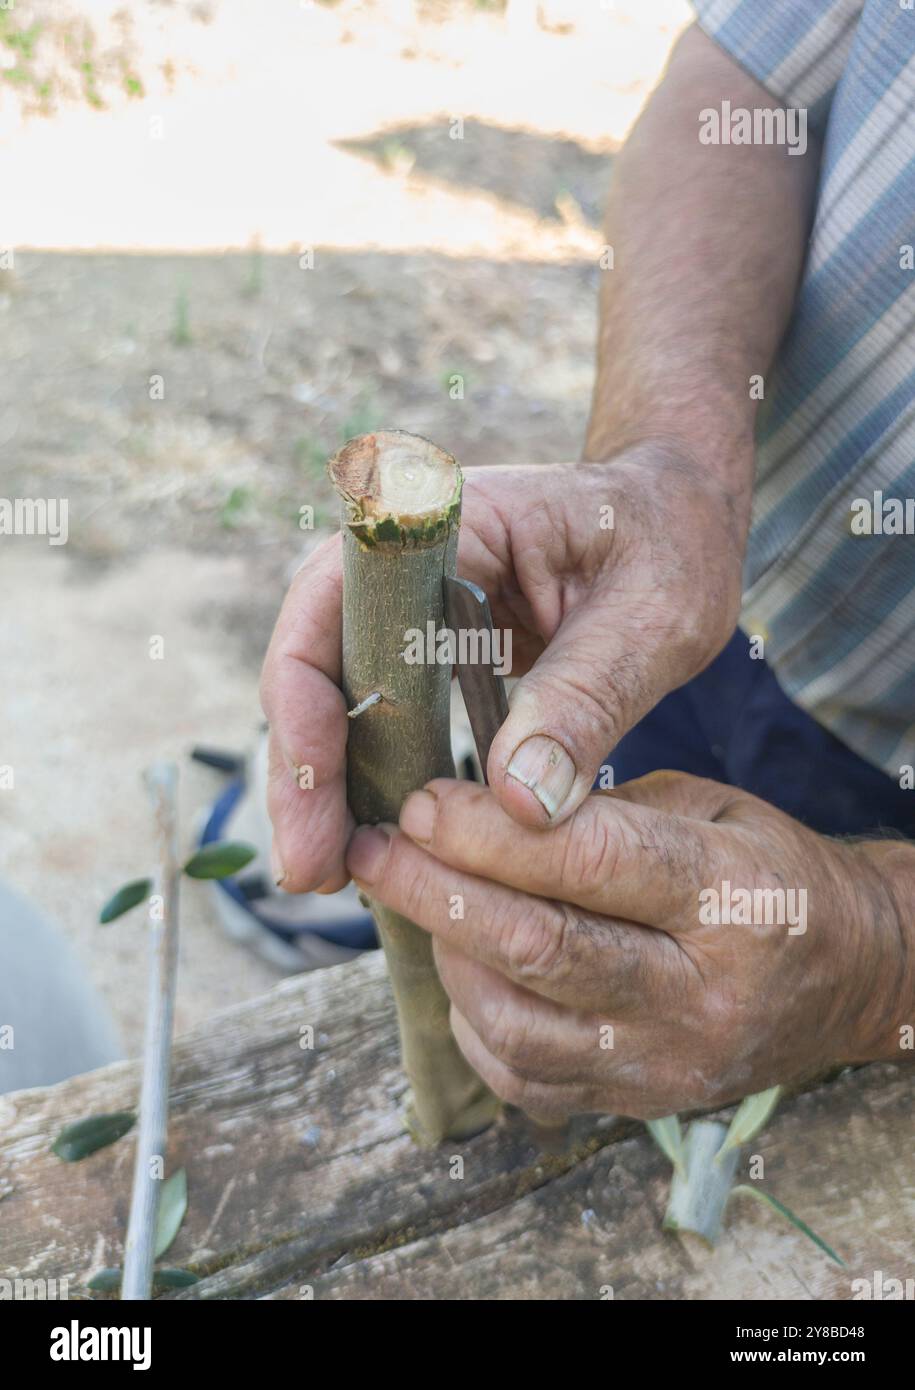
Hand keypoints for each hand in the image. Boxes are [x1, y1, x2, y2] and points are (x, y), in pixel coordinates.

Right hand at [260, 442, 746, 891]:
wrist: (681, 518)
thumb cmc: (673, 544)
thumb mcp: (652, 619)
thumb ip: (587, 699)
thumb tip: (520, 806)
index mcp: (443, 522)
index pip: (330, 605)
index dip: (307, 705)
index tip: (319, 799)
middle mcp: (402, 562)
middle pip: (313, 663)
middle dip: (303, 771)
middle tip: (310, 871)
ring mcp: (409, 608)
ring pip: (334, 698)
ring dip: (326, 785)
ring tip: (326, 873)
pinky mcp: (426, 653)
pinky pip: (379, 717)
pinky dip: (372, 779)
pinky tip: (376, 845)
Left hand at [344, 771, 912, 1120]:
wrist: (846, 975)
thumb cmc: (766, 871)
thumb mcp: (709, 805)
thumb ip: (604, 808)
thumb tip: (481, 802)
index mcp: (729, 896)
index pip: (586, 862)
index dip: (486, 829)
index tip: (421, 801)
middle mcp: (700, 992)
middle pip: (537, 947)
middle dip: (435, 891)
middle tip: (377, 849)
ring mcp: (668, 1063)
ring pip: (516, 1025)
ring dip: (447, 956)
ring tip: (423, 901)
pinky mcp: (639, 1103)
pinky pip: (526, 1079)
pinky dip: (474, 1022)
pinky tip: (464, 968)